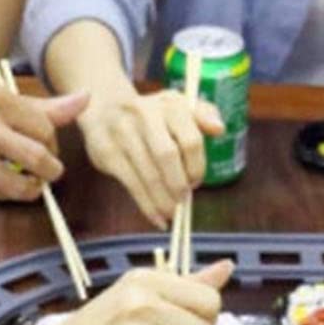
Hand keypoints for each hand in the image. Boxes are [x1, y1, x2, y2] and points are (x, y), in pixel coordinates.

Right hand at [0, 69, 88, 201]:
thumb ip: (41, 106)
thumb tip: (85, 100)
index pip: (45, 128)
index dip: (53, 142)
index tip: (48, 145)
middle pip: (37, 159)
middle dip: (52, 170)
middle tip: (49, 170)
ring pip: (18, 187)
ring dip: (33, 189)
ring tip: (31, 182)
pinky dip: (7, 192)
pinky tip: (3, 181)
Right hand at [79, 89, 224, 226]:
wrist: (104, 107)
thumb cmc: (153, 115)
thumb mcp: (179, 106)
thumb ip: (204, 115)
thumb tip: (219, 129)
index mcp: (169, 104)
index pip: (190, 139)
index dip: (197, 167)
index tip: (196, 182)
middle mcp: (144, 114)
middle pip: (167, 156)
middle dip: (179, 184)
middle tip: (183, 200)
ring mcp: (122, 133)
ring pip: (148, 175)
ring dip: (164, 200)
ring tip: (172, 212)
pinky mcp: (107, 152)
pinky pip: (132, 185)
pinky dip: (147, 207)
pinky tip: (158, 219)